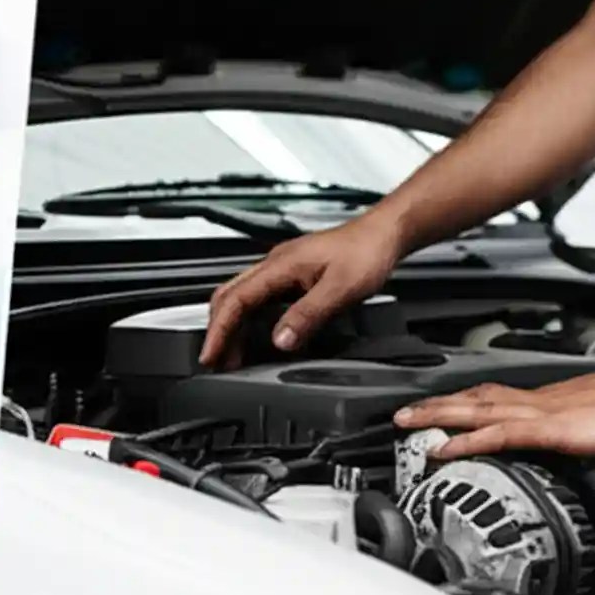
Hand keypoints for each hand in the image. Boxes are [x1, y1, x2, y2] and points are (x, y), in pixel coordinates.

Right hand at [200, 216, 403, 368]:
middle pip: (229, 298)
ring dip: (233, 328)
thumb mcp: (340, 289)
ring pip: (242, 299)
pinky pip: (259, 300)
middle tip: (216, 361)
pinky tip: (259, 337)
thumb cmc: (367, 252)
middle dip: (218, 331)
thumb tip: (280, 340)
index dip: (218, 331)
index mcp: (279, 266)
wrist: (385, 233)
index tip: (209, 355)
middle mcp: (274, 266)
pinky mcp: (292, 276)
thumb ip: (308, 315)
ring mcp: (282, 270)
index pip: (235, 300)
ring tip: (234, 357)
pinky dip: (250, 322)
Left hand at [393, 366, 594, 458]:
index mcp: (550, 400)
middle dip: (435, 406)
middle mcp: (540, 401)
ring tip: (405, 423)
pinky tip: (444, 450)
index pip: (494, 397)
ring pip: (477, 411)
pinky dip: (467, 441)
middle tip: (401, 414)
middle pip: (475, 399)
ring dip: (437, 416)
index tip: (436, 409)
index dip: (461, 401)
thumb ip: (575, 433)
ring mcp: (544, 413)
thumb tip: (568, 441)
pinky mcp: (553, 430)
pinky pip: (500, 435)